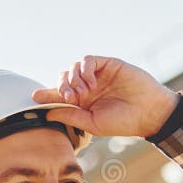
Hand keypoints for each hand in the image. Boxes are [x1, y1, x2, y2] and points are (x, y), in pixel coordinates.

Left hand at [32, 55, 178, 137]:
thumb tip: (48, 112)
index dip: (47, 94)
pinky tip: (91, 82)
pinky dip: (84, 68)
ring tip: (83, 93)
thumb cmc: (123, 121)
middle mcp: (88, 87)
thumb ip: (71, 116)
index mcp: (83, 103)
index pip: (60, 96)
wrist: (149, 112)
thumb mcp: (92, 123)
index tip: (34, 97)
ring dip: (73, 79)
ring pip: (73, 68)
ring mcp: (97, 75)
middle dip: (61, 87)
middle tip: (69, 97)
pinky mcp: (108, 64)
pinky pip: (88, 60)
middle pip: (63, 79)